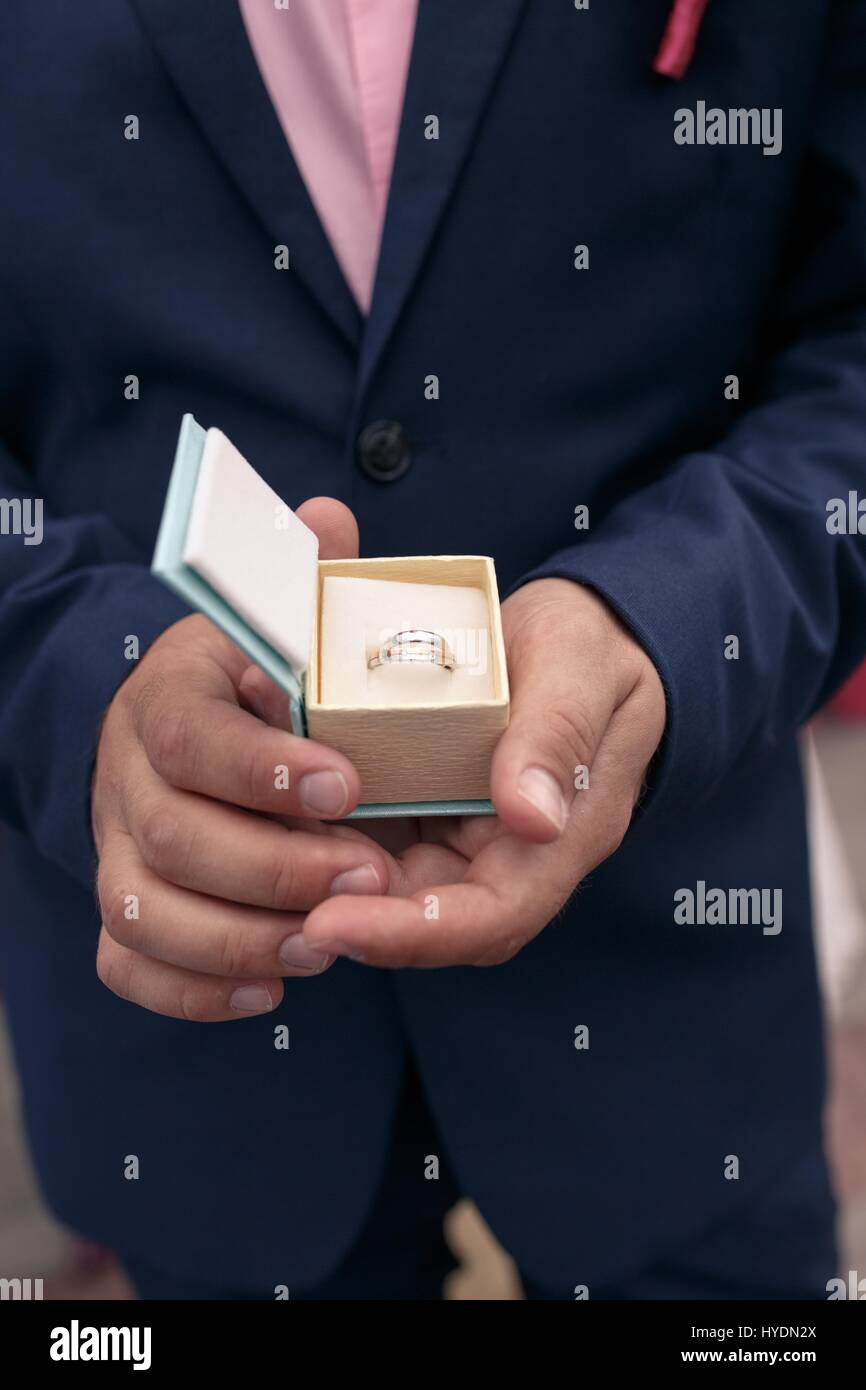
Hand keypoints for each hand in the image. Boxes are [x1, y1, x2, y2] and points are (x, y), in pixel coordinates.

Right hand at [92, 498, 398, 1020]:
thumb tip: (324, 518)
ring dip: (241, 939)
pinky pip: (129, 966)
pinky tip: (274, 990)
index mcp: (165, 696)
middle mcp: (125, 777)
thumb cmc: (261, 679)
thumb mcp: (283, 619)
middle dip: (275, 868)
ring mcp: (116, 849)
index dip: (263, 770)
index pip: (189, 738)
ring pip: (142, 914)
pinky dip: (194, 991)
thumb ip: (305, 578)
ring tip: (330, 944)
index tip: (350, 785)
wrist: (197, 732)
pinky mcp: (125, 909)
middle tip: (368, 876)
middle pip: (173, 839)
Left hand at [302, 579, 665, 966]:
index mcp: (563, 837)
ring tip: (258, 864)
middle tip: (276, 912)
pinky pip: (370, 843)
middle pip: (431, 922)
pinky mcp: (423, 813)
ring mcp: (463, 840)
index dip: (414, 933)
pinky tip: (271, 817)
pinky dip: (323, 837)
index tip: (334, 924)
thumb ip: (557, 735)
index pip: (494, 916)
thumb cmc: (587, 646)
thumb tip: (532, 816)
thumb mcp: (582, 668)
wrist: (579, 633)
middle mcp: (509, 856)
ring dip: (328, 887)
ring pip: (390, 891)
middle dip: (355, 924)